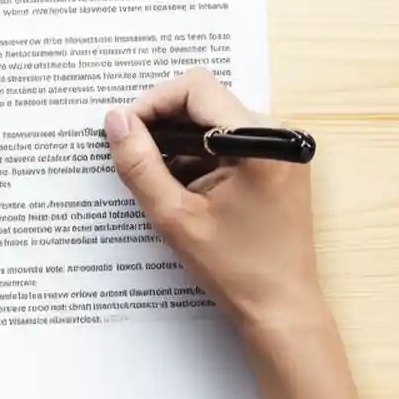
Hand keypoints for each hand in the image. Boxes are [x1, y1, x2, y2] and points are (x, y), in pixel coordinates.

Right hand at [105, 68, 360, 398]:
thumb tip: (116, 121)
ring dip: (179, 142)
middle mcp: (278, 135)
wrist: (281, 309)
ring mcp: (281, 149)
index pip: (196, 89)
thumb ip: (141, 164)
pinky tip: (181, 188)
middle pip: (205, 101)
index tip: (125, 131)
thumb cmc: (235, 269)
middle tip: (133, 155)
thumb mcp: (175, 216)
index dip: (153, 103)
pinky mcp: (276, 163)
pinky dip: (198, 156)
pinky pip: (228, 140)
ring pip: (213, 121)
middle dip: (163, 124)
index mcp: (260, 141)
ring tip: (157, 180)